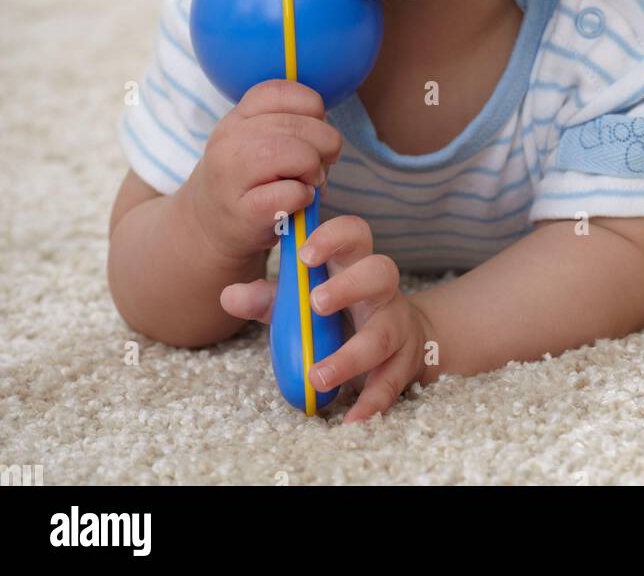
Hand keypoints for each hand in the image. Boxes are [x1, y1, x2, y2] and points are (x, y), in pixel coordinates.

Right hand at [181, 79, 342, 260]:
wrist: (205, 228)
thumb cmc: (245, 182)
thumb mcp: (255, 142)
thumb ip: (287, 126)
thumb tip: (328, 134)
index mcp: (236, 117)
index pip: (279, 91)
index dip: (311, 106)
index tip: (316, 127)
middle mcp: (228, 141)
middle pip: (294, 124)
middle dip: (324, 142)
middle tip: (324, 162)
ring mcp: (232, 177)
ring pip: (290, 152)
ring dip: (314, 166)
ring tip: (312, 181)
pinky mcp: (245, 212)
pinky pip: (290, 192)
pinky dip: (305, 195)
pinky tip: (300, 200)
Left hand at [221, 213, 433, 423]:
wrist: (398, 339)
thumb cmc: (339, 313)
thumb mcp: (302, 302)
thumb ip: (268, 298)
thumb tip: (229, 295)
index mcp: (354, 264)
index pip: (353, 234)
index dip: (333, 238)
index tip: (305, 255)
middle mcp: (381, 290)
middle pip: (381, 272)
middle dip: (348, 286)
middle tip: (315, 304)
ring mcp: (397, 324)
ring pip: (385, 332)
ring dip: (351, 355)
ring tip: (318, 375)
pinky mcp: (405, 362)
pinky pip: (393, 381)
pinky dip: (372, 402)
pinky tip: (351, 418)